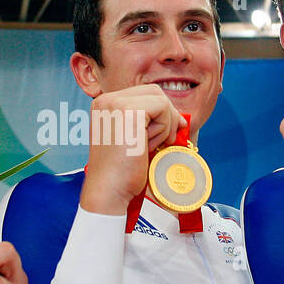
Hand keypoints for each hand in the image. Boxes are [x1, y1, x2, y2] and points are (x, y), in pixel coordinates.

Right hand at [80, 84, 183, 214]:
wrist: (108, 191)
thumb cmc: (120, 172)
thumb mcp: (132, 140)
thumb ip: (147, 123)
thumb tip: (179, 117)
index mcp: (104, 105)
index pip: (144, 94)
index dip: (162, 112)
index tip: (167, 135)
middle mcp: (107, 100)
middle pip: (154, 92)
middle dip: (166, 116)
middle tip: (164, 141)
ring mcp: (116, 104)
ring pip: (160, 99)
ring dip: (165, 124)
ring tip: (150, 146)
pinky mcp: (128, 112)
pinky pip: (162, 108)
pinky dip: (164, 128)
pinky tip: (149, 147)